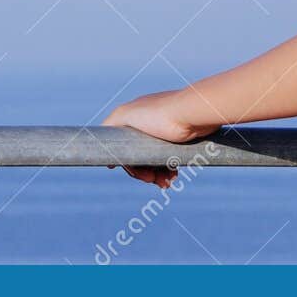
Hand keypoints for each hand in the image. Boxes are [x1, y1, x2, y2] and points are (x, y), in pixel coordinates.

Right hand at [102, 89, 219, 187]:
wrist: (193, 113)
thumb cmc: (160, 113)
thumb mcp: (127, 114)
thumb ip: (110, 124)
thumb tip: (102, 143)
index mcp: (134, 118)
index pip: (123, 147)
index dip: (126, 162)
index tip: (133, 173)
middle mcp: (148, 123)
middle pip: (139, 155)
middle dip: (144, 172)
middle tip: (152, 181)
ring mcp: (164, 131)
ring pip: (155, 160)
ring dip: (157, 175)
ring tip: (167, 183)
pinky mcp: (179, 138)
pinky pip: (169, 158)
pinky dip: (169, 169)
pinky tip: (174, 176)